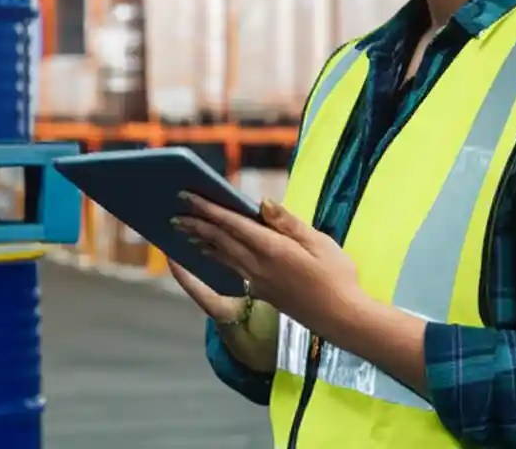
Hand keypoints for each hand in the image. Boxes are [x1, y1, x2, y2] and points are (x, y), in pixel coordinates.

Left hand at [172, 194, 361, 333]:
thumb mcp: (319, 242)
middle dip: (196, 225)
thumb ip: (288, 222)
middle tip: (174, 213)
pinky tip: (210, 251)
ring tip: (183, 231)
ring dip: (201, 241)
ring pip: (222, 256)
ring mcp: (258, 281)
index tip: (186, 196)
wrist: (341, 318)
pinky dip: (216, 256)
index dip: (208, 208)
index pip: (232, 224)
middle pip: (220, 240)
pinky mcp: (262, 291)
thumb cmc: (337, 276)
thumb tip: (262, 203)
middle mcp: (258, 266)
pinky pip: (231, 269)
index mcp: (272, 249)